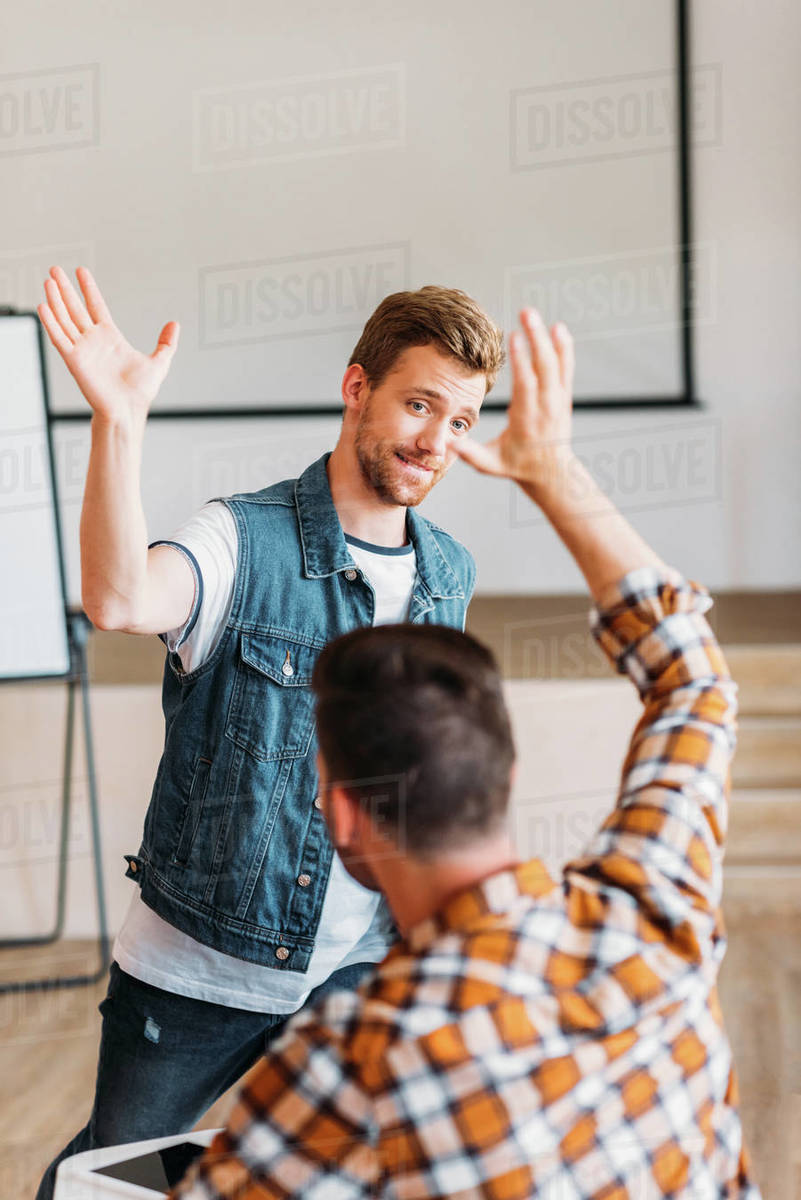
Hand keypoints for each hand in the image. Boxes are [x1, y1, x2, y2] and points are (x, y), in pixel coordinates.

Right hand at [37, 266, 179, 422]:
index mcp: (110, 338)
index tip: (81, 271)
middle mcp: (93, 341)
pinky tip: (44, 307)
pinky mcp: (74, 360)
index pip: (96, 306)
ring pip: (64, 319)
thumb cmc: (140, 392)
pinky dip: (51, 323)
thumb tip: (174, 324)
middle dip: (65, 288)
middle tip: (55, 269)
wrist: (128, 411)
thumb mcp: (159, 362)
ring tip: (48, 280)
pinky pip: (59, 338)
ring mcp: (82, 349)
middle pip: (75, 308)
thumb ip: (166, 343)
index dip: (88, 289)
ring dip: (55, 300)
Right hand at [454, 308, 575, 494]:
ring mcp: (557, 400)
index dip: (521, 360)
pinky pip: (565, 368)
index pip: (526, 385)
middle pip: (544, 367)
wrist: (550, 472)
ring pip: (556, 363)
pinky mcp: (563, 396)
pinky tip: (558, 328)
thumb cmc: (517, 466)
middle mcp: (546, 406)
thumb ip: (471, 453)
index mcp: (527, 419)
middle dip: (536, 338)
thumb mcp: (491, 464)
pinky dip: (564, 348)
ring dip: (547, 337)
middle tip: (526, 312)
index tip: (514, 337)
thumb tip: (450, 443)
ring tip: (536, 314)